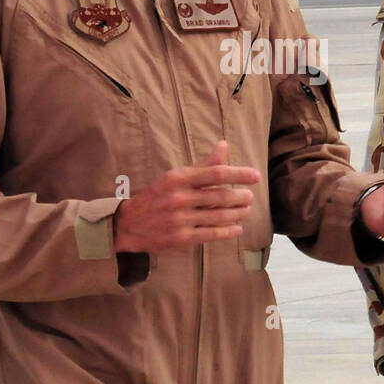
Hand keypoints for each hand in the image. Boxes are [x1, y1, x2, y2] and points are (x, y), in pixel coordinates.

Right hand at [112, 141, 260, 252]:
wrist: (128, 224)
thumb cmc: (157, 196)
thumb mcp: (175, 177)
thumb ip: (203, 164)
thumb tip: (224, 145)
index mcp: (179, 178)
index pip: (216, 173)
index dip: (239, 174)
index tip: (255, 175)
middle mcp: (179, 197)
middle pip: (221, 196)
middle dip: (241, 197)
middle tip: (250, 197)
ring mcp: (180, 219)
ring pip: (219, 216)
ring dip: (238, 213)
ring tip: (246, 211)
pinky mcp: (180, 238)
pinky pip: (211, 234)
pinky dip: (228, 231)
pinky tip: (237, 228)